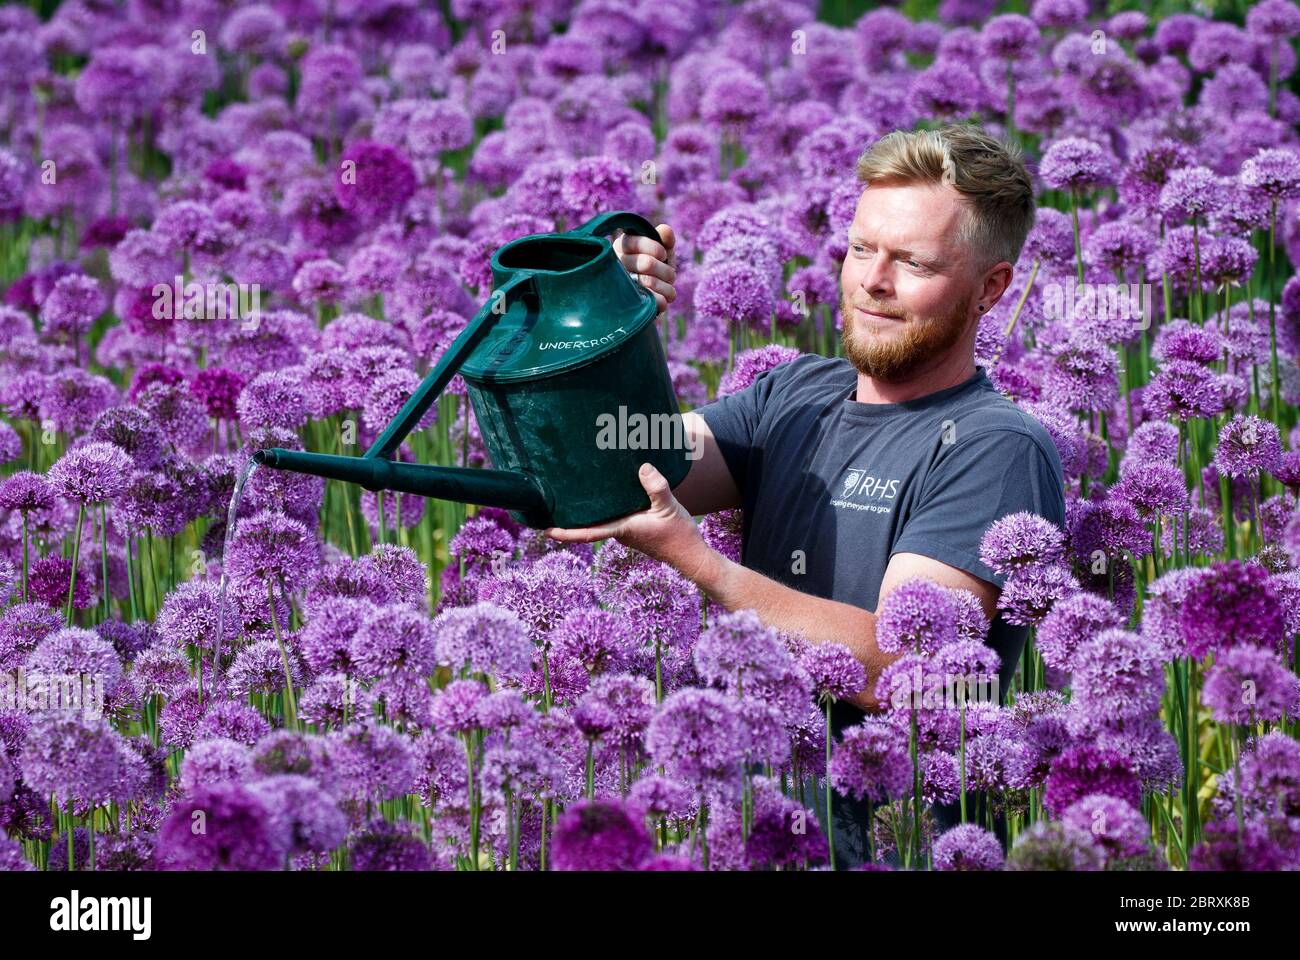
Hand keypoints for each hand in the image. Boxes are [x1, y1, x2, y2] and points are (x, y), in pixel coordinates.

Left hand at [544, 461, 713, 578]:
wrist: (691, 556)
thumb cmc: (679, 536)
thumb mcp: (669, 508)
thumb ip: (656, 488)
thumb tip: (643, 468)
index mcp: (622, 529)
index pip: (587, 534)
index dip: (565, 533)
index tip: (545, 530)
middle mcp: (620, 532)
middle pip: (588, 526)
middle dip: (569, 519)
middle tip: (549, 506)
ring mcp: (626, 532)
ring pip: (600, 521)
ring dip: (585, 514)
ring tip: (570, 496)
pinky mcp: (634, 529)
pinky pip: (613, 518)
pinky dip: (603, 510)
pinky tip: (603, 497)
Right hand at [613, 223, 675, 315]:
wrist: (651, 299)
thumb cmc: (657, 269)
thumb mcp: (662, 251)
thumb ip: (665, 239)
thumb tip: (665, 230)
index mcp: (621, 247)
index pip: (634, 242)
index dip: (653, 248)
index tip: (663, 254)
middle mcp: (617, 266)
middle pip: (647, 263)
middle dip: (666, 270)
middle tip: (670, 274)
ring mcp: (620, 287)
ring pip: (650, 282)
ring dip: (667, 285)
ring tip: (667, 286)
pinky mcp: (629, 306)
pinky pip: (653, 300)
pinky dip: (665, 298)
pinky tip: (664, 299)